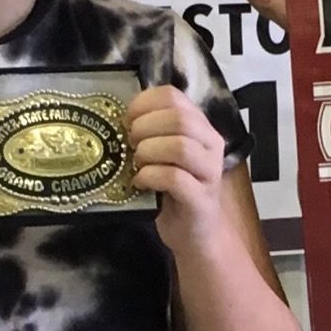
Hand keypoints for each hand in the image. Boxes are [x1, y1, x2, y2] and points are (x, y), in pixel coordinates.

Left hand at [127, 86, 229, 253]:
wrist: (193, 234)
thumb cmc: (172, 191)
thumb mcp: (162, 154)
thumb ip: (151, 132)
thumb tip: (119, 118)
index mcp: (200, 126)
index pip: (173, 96)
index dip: (143, 103)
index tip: (127, 119)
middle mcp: (211, 145)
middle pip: (179, 119)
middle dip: (145, 128)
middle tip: (130, 144)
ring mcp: (209, 173)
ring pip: (180, 147)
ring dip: (148, 152)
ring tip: (137, 163)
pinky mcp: (201, 199)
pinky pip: (174, 178)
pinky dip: (150, 177)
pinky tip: (140, 182)